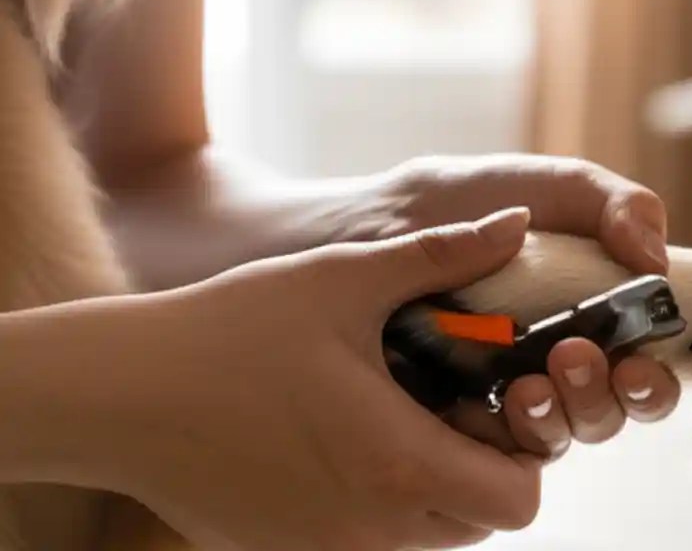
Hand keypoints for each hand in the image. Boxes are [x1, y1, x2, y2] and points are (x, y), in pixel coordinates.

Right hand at [47, 209, 540, 549]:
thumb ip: (444, 255)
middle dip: (482, 468)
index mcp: (400, 463)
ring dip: (432, 488)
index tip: (491, 402)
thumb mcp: (343, 278)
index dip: (524, 453)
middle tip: (446, 404)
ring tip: (393, 416)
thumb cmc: (232, 330)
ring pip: (427, 537)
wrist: (119, 394)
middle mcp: (373, 529)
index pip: (520, 500)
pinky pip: (367, 545)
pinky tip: (339, 443)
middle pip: (481, 521)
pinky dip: (376, 506)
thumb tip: (520, 221)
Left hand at [339, 154, 680, 456]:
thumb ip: (615, 204)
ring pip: (563, 436)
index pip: (647, 370)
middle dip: (608, 399)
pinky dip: (510, 433)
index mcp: (596, 316)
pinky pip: (501, 452)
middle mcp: (560, 364)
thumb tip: (658, 261)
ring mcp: (510, 396)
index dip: (653, 381)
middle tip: (575, 359)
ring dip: (562, 416)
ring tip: (531, 385)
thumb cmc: (462, 201)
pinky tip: (497, 402)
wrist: (365, 228)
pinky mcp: (461, 420)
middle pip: (613, 413)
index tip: (636, 364)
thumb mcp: (549, 186)